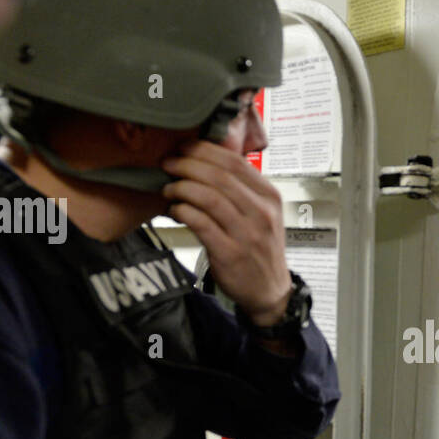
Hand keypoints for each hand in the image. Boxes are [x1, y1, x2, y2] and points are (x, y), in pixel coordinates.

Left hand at [161, 140, 292, 325]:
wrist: (270, 291)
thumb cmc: (260, 248)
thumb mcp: (264, 213)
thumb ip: (242, 189)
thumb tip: (206, 160)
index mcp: (269, 196)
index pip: (235, 161)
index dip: (204, 150)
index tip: (183, 147)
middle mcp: (261, 212)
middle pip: (219, 176)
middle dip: (187, 165)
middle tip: (168, 164)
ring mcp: (247, 234)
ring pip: (209, 197)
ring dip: (182, 188)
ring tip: (168, 188)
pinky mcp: (230, 253)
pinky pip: (201, 223)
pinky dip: (182, 211)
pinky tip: (174, 210)